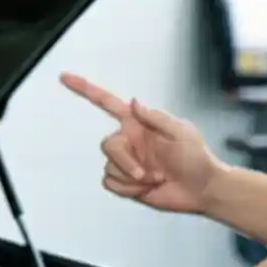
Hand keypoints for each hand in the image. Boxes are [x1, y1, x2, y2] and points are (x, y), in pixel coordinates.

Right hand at [60, 72, 223, 213]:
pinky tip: (145, 189)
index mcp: (139, 123)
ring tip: (155, 179)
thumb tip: (133, 102)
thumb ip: (155, 117)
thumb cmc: (196, 157)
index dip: (85, 89)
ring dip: (132, 178)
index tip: (65, 77)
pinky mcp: (126, 182)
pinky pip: (110, 183)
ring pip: (109, 167)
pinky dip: (127, 189)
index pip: (107, 103)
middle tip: (147, 173)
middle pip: (107, 145)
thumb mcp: (181, 132)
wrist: (201, 189)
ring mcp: (127, 161)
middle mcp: (130, 140)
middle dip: (126, 162)